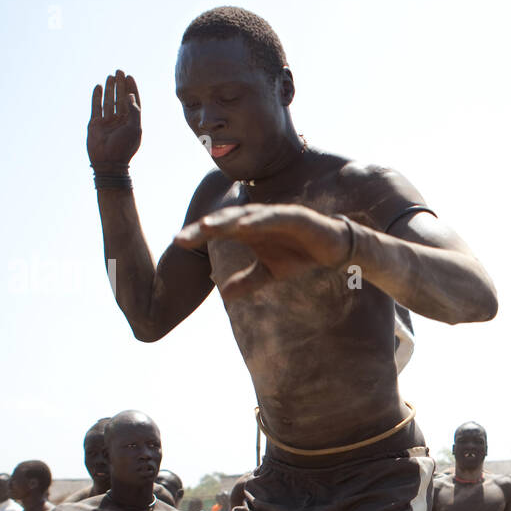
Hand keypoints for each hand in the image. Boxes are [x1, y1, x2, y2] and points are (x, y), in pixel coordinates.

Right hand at [87, 70, 141, 168]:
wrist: (108, 162)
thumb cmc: (124, 147)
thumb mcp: (134, 128)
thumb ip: (134, 111)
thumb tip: (130, 95)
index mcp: (132, 122)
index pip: (133, 101)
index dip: (132, 89)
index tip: (130, 77)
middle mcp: (120, 120)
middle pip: (121, 98)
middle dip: (121, 85)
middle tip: (119, 71)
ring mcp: (108, 122)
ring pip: (109, 101)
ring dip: (110, 88)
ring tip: (110, 75)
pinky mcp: (95, 124)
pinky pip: (96, 107)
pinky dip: (97, 96)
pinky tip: (99, 86)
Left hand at [174, 204, 351, 298]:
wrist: (334, 249)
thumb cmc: (299, 255)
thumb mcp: (270, 273)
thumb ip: (247, 281)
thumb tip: (224, 296)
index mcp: (249, 229)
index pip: (218, 230)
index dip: (198, 235)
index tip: (177, 241)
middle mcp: (258, 219)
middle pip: (226, 220)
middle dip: (204, 228)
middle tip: (183, 236)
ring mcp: (275, 215)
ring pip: (246, 215)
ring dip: (227, 220)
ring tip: (208, 226)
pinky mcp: (295, 216)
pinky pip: (275, 217)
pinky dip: (260, 219)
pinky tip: (245, 224)